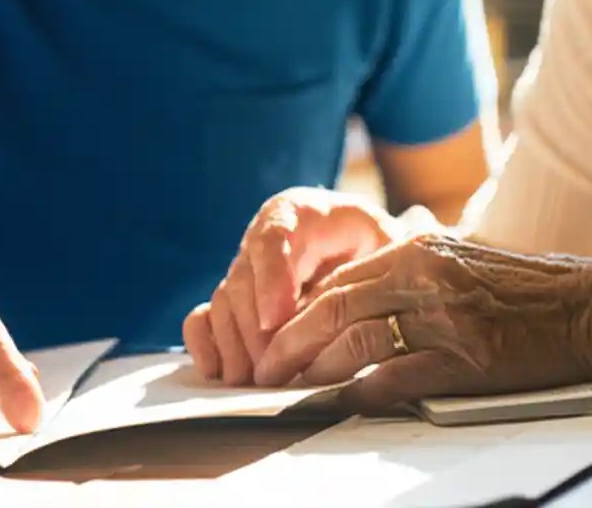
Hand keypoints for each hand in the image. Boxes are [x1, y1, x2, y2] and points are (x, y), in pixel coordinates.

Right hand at [183, 187, 403, 385]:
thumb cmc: (372, 241)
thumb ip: (384, 256)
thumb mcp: (387, 237)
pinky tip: (218, 370)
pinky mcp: (233, 299)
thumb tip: (384, 288)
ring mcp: (244, 269)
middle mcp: (262, 238)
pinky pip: (205, 316)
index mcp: (297, 212)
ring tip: (249, 378)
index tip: (274, 320)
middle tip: (269, 368)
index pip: (272, 237)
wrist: (354, 244)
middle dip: (252, 328)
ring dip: (233, 343)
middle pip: (244, 279)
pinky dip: (205, 342)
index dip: (270, 280)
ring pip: (224, 301)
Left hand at [252, 234, 591, 408]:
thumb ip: (406, 272)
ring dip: (313, 369)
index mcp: (418, 251)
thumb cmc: (526, 288)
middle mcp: (423, 277)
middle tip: (262, 369)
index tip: (273, 336)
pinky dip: (363, 392)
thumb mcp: (457, 260)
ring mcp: (443, 319)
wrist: (591, 308)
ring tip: (289, 389)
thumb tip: (350, 298)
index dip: (298, 312)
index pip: (339, 281)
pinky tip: (344, 403)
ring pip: (354, 342)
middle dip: (288, 342)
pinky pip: (398, 377)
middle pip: (333, 309)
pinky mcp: (465, 360)